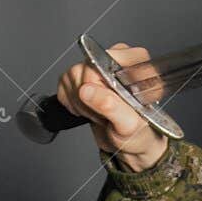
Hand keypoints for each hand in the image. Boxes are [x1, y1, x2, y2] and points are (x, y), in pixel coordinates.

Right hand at [55, 43, 168, 171]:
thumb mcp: (129, 124)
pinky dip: (72, 103)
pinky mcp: (80, 74)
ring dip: (82, 103)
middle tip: (107, 113)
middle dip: (91, 98)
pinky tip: (90, 108)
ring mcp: (96, 64)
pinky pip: (63, 83)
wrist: (129, 143)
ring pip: (72, 75)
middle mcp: (115, 58)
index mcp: (135, 61)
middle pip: (85, 68)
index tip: (114, 102)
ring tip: (100, 113)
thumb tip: (87, 90)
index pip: (103, 62)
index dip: (102, 86)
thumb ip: (111, 106)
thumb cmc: (138, 132)